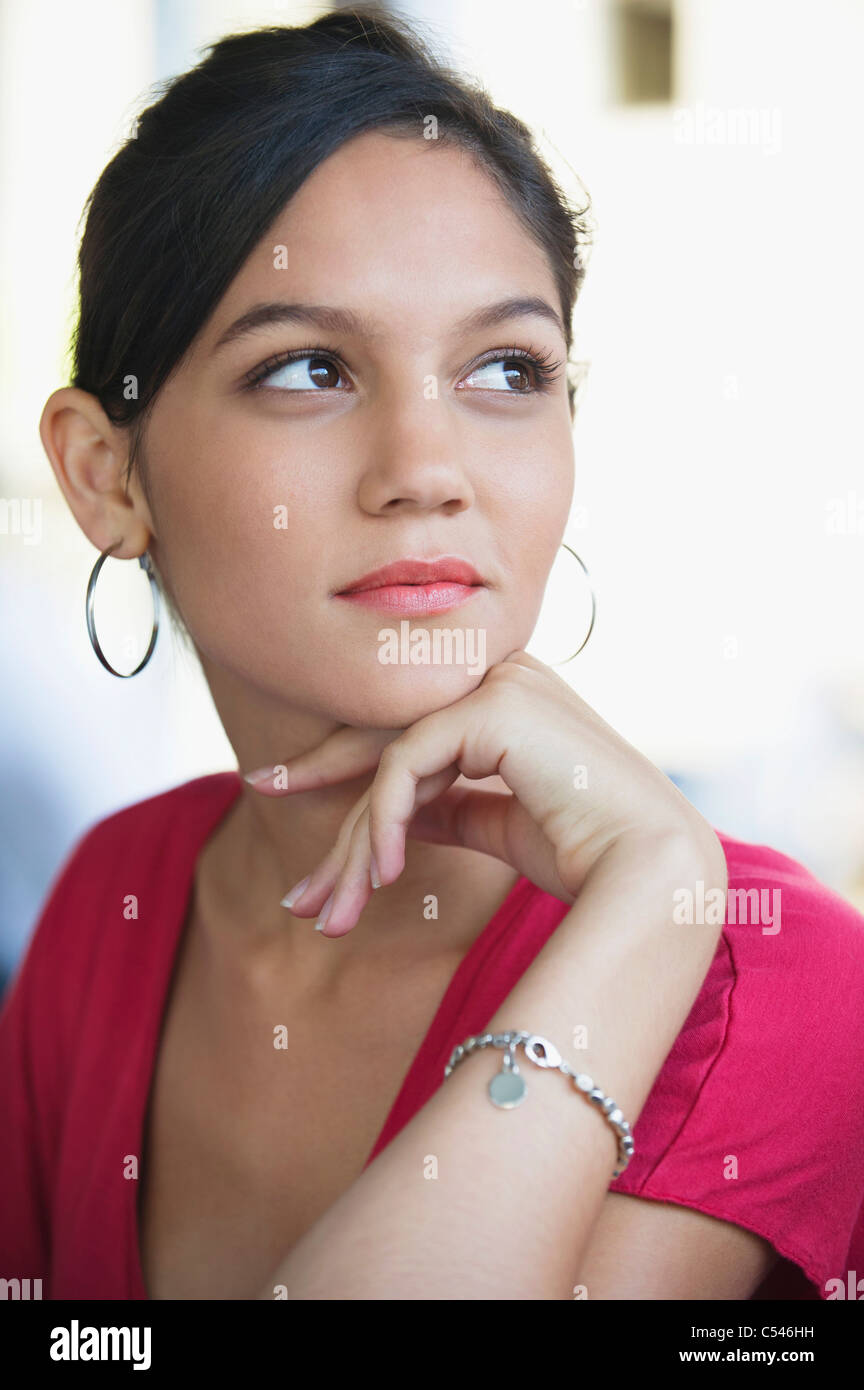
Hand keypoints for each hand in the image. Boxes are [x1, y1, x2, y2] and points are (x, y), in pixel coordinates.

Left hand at [244, 650, 719, 935]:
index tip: (273, 790)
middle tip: (294, 896)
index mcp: (506, 695)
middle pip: (386, 747)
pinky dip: (381, 823)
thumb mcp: (496, 824)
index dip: (335, 765)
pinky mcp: (493, 705)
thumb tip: (382, 816)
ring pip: (388, 763)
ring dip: (353, 848)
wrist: (651, 872)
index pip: (403, 729)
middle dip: (335, 828)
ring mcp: (497, 682)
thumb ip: (444, 804)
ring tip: (327, 914)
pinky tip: (380, 879)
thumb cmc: (589, 853)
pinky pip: (406, 766)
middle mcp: (499, 673)